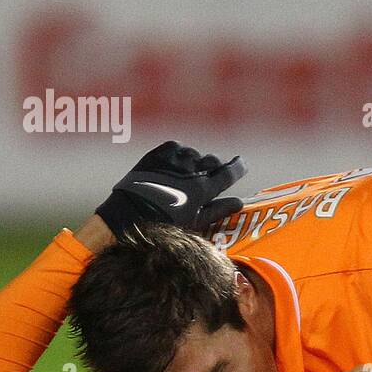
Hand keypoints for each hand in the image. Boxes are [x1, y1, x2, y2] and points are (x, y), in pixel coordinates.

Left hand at [95, 141, 246, 237]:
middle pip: (213, 161)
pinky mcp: (159, 153)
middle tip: (209, 177)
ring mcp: (175, 159)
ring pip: (195, 154)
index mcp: (203, 188)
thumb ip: (218, 210)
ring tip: (188, 173)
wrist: (128, 214)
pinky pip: (177, 147)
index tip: (243, 164)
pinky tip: (175, 165)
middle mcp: (192, 170)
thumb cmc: (165, 223)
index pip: (229, 172)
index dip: (239, 167)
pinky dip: (180, 154)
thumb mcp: (195, 221)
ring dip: (196, 161)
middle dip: (215, 167)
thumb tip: (239, 202)